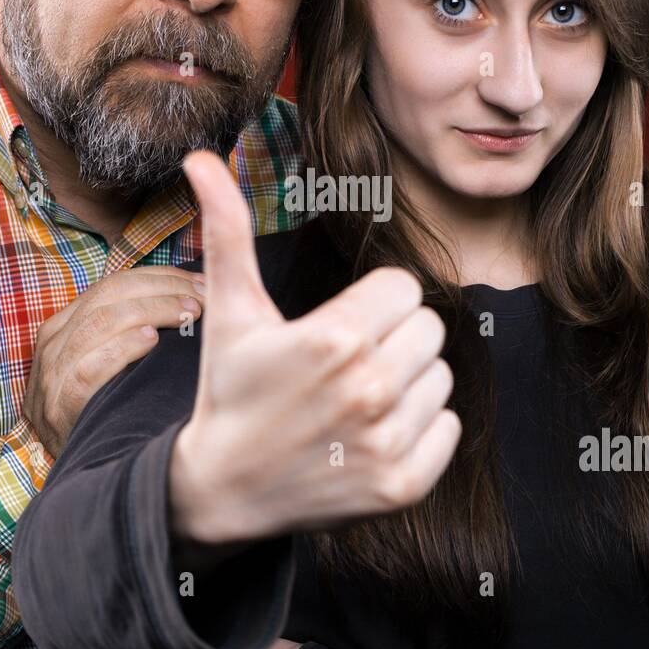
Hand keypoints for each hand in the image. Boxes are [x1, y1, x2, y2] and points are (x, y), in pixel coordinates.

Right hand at [22, 268, 204, 458]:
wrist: (74, 469)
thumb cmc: (104, 408)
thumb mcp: (107, 360)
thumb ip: (128, 328)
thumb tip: (188, 296)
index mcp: (64, 324)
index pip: (113, 284)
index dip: (159, 278)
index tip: (199, 282)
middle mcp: (54, 342)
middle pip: (109, 296)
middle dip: (162, 290)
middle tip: (202, 297)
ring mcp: (52, 373)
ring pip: (101, 322)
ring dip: (151, 311)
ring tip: (188, 313)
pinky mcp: (59, 403)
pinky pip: (89, 366)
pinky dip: (121, 348)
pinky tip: (151, 340)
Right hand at [168, 150, 461, 544]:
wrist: (222, 491)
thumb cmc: (230, 391)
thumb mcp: (230, 310)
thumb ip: (228, 230)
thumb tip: (200, 157)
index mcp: (334, 337)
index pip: (404, 288)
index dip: (372, 304)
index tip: (336, 328)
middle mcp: (368, 389)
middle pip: (429, 329)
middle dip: (393, 340)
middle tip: (346, 365)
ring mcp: (388, 442)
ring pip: (441, 378)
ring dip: (408, 385)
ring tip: (356, 402)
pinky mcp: (404, 485)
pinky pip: (449, 428)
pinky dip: (420, 431)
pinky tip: (371, 437)